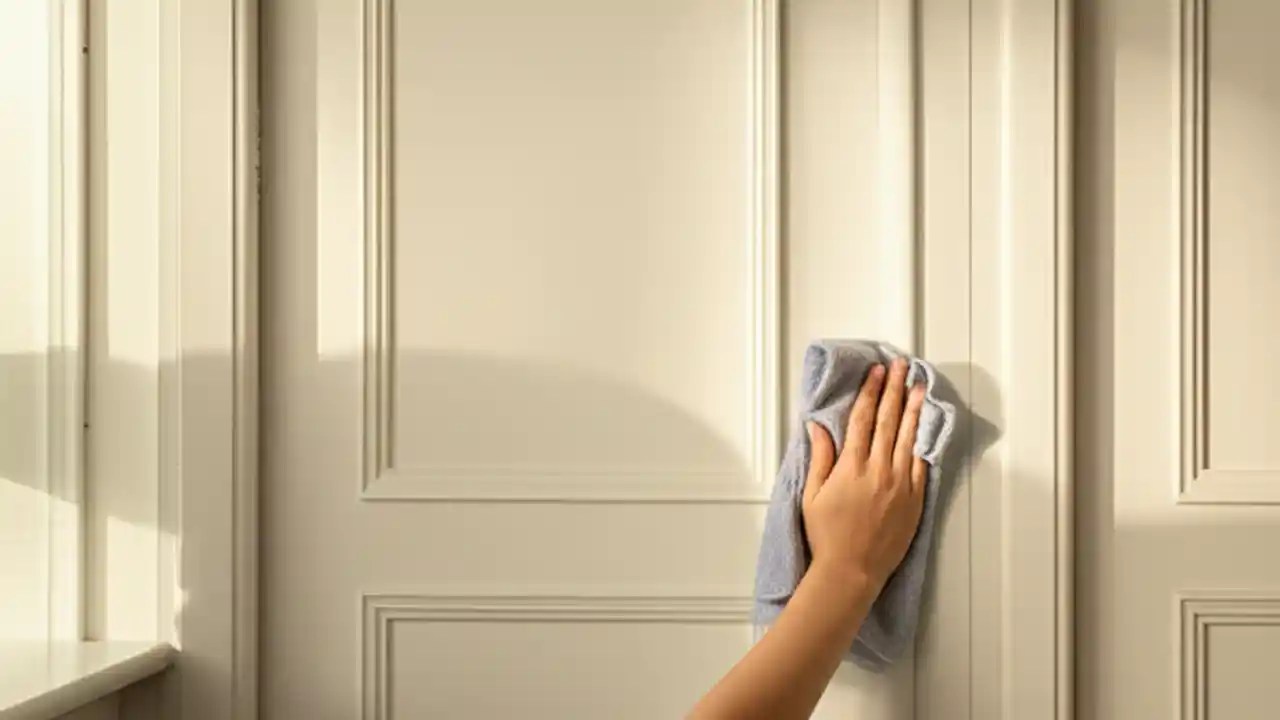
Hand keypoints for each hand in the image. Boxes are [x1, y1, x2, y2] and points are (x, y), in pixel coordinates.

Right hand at [801, 358, 927, 594]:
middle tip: (900, 366)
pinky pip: (922, 464)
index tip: (876, 372)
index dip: (870, 392)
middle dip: (894, 389)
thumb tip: (818, 427)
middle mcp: (879, 471)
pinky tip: (926, 426)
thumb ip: (820, 458)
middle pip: (888, 421)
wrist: (852, 571)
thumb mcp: (812, 495)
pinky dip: (923, 441)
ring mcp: (900, 484)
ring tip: (919, 385)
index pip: (863, 419)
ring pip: (909, 437)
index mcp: (851, 467)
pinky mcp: (914, 500)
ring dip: (914, 408)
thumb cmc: (827, 536)